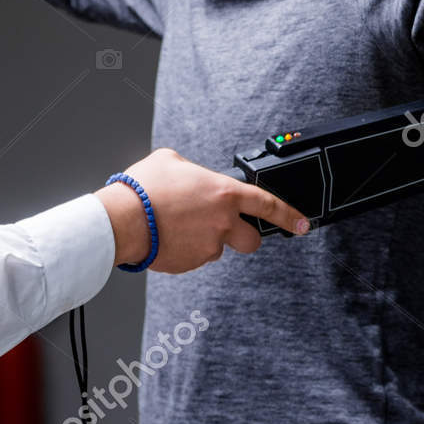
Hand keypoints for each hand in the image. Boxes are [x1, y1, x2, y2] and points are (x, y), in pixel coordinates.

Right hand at [95, 148, 309, 273]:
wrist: (121, 221)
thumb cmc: (143, 189)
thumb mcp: (171, 160)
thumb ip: (194, 169)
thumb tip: (193, 176)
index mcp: (224, 193)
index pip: (268, 204)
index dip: (290, 216)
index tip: (302, 225)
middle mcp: (222, 223)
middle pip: (251, 240)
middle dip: (243, 236)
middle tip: (223, 228)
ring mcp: (207, 247)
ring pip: (217, 248)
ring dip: (204, 240)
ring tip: (176, 226)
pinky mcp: (190, 264)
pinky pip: (195, 258)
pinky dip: (185, 249)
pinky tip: (167, 236)